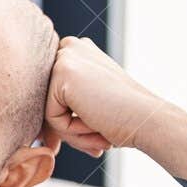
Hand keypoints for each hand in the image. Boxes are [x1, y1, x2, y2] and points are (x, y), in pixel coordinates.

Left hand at [42, 36, 168, 155]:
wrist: (147, 120)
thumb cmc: (124, 119)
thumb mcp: (89, 107)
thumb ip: (64, 110)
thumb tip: (39, 135)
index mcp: (77, 52)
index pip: (51, 96)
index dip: (68, 122)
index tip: (95, 133)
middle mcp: (69, 47)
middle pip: (47, 102)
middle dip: (69, 129)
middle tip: (99, 139)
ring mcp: (65, 57)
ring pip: (48, 112)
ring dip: (72, 133)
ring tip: (101, 131)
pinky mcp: (62, 72)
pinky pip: (51, 118)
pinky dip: (71, 131)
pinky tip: (96, 124)